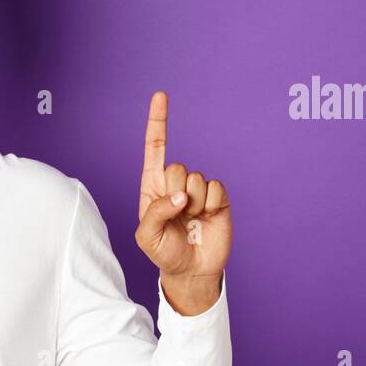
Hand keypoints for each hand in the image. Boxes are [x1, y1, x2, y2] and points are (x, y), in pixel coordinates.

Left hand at [135, 91, 231, 284]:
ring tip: (190, 220)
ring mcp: (198, 190)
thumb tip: (180, 195)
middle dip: (174, 193)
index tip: (161, 95)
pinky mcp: (218, 199)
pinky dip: (210, 205)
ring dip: (193, 204)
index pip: (155, 148)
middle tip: (177, 216)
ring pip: (196, 179)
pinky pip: (216, 188)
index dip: (158, 122)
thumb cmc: (163, 252)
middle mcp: (175, 184)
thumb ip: (156, 212)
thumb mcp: (147, 236)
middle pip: (176, 167)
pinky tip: (206, 218)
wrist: (191, 270)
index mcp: (153, 186)